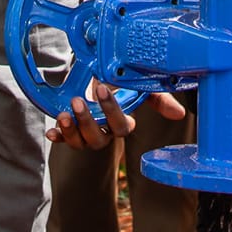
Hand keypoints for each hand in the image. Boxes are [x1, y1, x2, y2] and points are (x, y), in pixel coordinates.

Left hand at [46, 81, 185, 148]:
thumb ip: (158, 99)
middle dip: (88, 121)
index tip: (102, 90)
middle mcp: (106, 134)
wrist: (101, 91)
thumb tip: (180, 113)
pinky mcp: (71, 135)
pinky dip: (58, 136)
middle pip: (99, 137)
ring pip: (81, 141)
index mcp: (122, 124)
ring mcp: (88, 137)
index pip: (121, 125)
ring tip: (63, 114)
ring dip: (71, 130)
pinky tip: (51, 132)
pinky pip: (64, 140)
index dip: (112, 111)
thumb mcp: (140, 92)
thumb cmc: (122, 92)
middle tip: (78, 102)